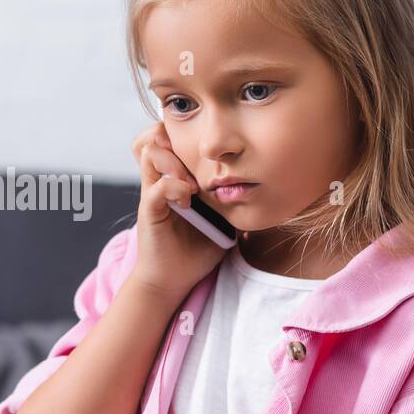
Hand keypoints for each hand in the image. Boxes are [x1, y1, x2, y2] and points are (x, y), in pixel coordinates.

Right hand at [128, 122, 226, 300]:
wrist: (174, 279)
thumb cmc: (197, 249)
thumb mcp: (222, 216)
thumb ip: (232, 196)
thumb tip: (264, 183)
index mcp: (175, 177)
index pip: (169, 137)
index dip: (183, 134)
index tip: (207, 150)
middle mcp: (159, 180)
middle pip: (153, 135)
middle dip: (175, 139)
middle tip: (196, 160)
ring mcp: (152, 193)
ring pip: (149, 151)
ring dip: (173, 160)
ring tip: (191, 181)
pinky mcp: (149, 210)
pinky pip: (157, 187)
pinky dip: (174, 187)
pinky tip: (187, 199)